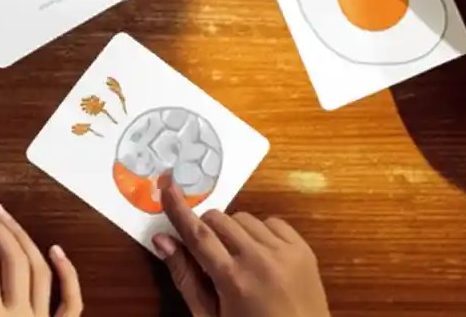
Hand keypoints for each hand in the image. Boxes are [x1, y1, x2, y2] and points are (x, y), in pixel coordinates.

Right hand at [154, 176, 328, 316]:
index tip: (166, 185)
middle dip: (205, 229)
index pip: (198, 234)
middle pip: (218, 220)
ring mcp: (285, 252)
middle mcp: (259, 260)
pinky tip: (260, 255)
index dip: (178, 208)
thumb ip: (185, 278)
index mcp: (233, 280)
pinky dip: (259, 232)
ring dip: (232, 231)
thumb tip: (162, 240)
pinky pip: (272, 222)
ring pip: (244, 218)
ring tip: (236, 258)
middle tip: (207, 254)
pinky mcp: (303, 250)